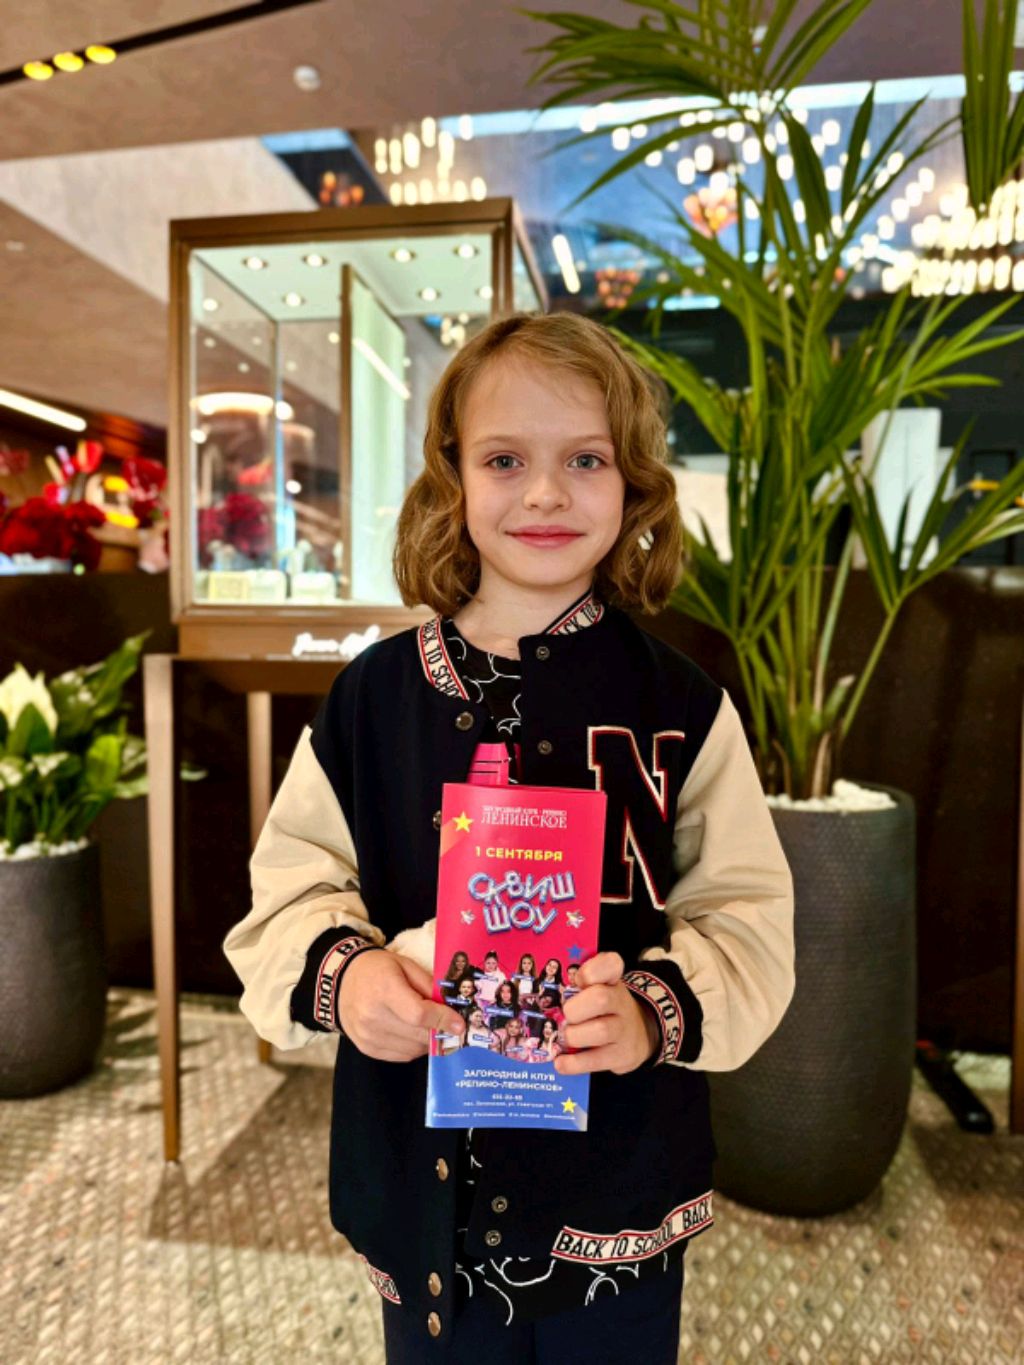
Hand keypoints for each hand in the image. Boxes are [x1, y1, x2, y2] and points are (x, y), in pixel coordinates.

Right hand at [337, 949, 464, 1061]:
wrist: (340, 981)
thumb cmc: (377, 969)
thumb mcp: (405, 965)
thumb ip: (428, 985)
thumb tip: (451, 1007)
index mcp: (384, 990)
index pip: (418, 1014)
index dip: (442, 1020)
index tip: (459, 1023)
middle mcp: (373, 1016)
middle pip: (417, 1034)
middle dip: (439, 1032)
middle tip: (451, 1026)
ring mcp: (368, 1035)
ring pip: (412, 1050)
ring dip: (427, 1042)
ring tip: (431, 1028)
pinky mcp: (367, 1048)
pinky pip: (400, 1056)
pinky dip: (413, 1048)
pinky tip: (415, 1034)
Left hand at [554, 952, 660, 1076]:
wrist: (637, 1034)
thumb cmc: (603, 1008)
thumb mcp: (596, 988)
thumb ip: (575, 985)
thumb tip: (544, 996)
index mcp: (612, 979)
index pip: (611, 964)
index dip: (592, 970)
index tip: (579, 979)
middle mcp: (621, 1002)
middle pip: (601, 999)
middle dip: (575, 1009)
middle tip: (566, 1016)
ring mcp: (624, 1030)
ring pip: (600, 1030)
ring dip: (574, 1036)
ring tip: (565, 1037)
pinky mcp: (622, 1056)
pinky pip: (596, 1060)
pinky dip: (574, 1063)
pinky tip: (561, 1062)